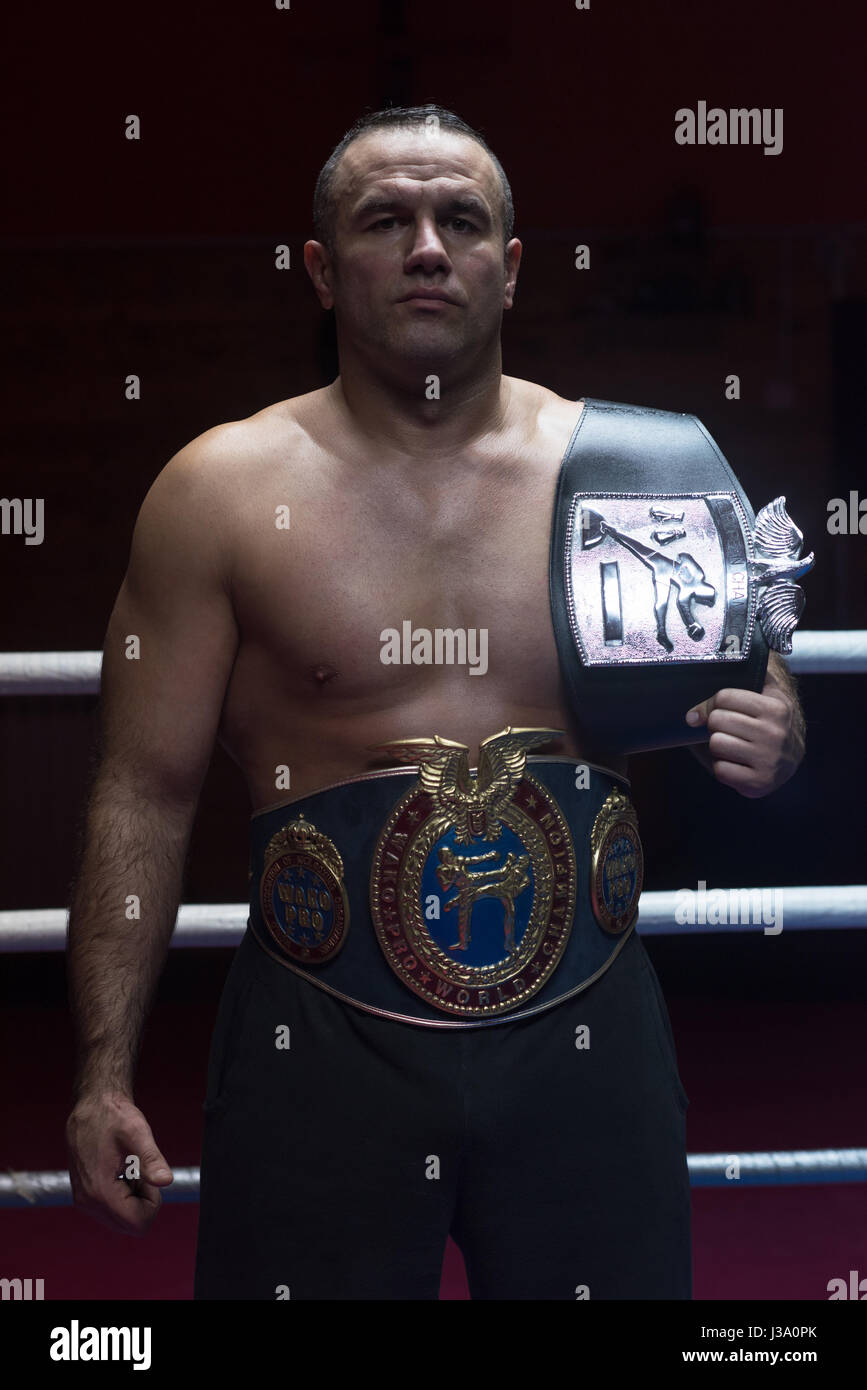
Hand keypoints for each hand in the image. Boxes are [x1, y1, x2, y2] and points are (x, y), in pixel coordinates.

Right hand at [66, 1091, 173, 1235]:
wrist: (92, 1107)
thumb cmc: (113, 1116)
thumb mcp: (137, 1133)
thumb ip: (151, 1159)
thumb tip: (167, 1181)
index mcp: (100, 1192)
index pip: (139, 1223)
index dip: (152, 1201)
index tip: (146, 1174)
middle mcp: (88, 1202)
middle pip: (131, 1225)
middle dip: (142, 1201)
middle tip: (137, 1171)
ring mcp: (85, 1201)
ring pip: (123, 1219)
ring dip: (133, 1198)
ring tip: (127, 1168)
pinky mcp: (85, 1196)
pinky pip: (113, 1211)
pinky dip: (123, 1195)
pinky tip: (119, 1171)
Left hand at [685, 656, 804, 797]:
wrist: (789, 759)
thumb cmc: (768, 721)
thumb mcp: (767, 694)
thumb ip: (750, 672)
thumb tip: (726, 649)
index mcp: (777, 707)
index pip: (724, 697)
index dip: (713, 703)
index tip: (714, 708)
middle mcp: (775, 733)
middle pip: (716, 720)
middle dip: (715, 724)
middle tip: (726, 728)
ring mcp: (768, 760)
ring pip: (715, 744)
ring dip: (717, 745)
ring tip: (732, 744)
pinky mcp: (759, 784)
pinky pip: (719, 770)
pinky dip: (722, 767)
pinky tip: (735, 763)